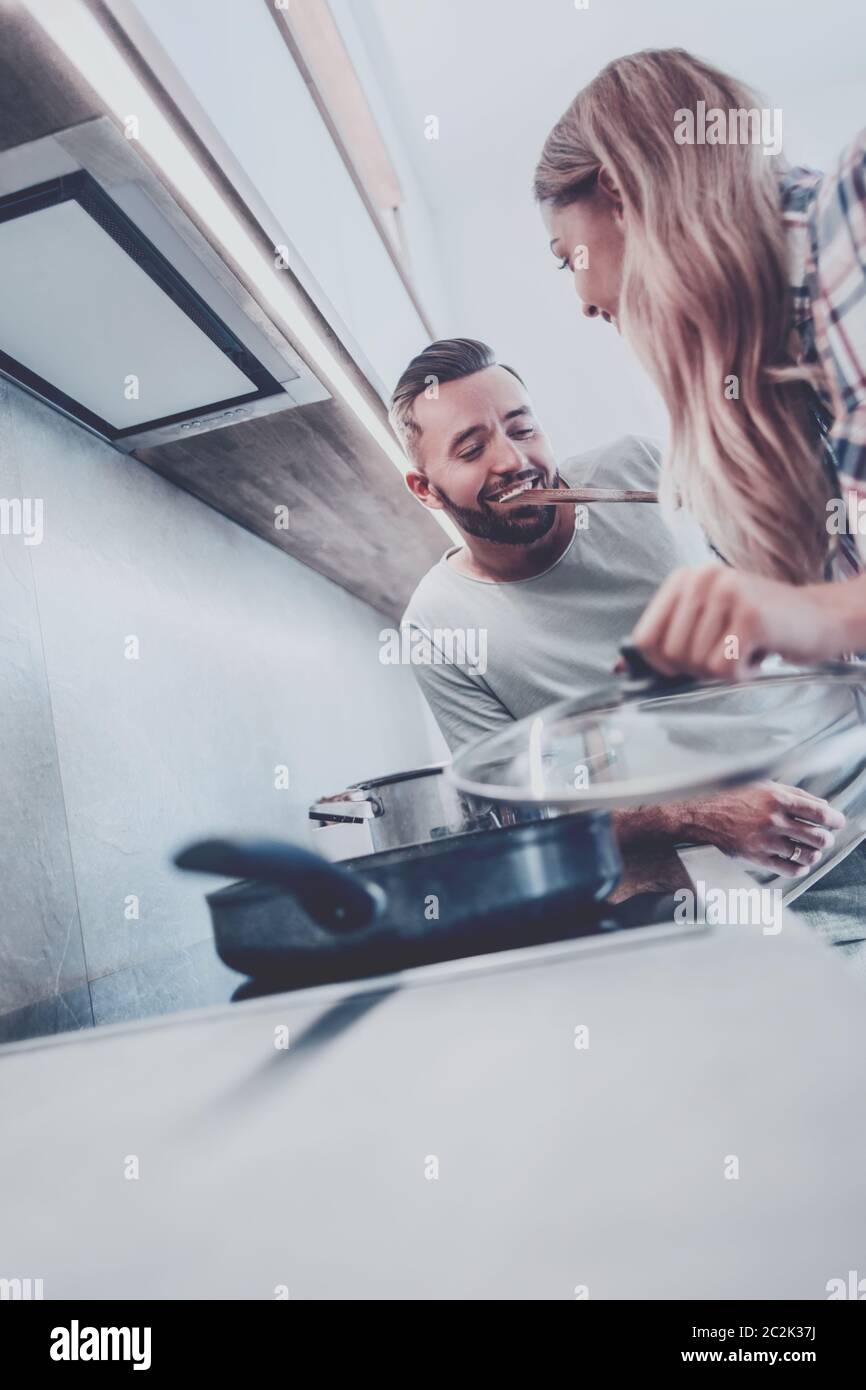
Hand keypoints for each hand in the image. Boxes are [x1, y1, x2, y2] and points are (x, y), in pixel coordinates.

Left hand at [629, 566, 852, 678]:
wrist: (819, 617)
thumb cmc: (759, 627)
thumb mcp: (707, 622)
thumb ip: (668, 639)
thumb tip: (621, 670)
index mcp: (684, 578)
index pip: (644, 638)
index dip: (661, 665)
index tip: (687, 666)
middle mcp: (702, 577)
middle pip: (670, 654)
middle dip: (698, 669)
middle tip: (728, 654)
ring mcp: (727, 593)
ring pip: (697, 664)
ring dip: (724, 671)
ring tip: (746, 648)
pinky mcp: (750, 616)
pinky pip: (723, 669)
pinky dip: (742, 674)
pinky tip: (759, 653)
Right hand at [683, 781, 843, 875]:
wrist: (699, 815)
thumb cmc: (730, 797)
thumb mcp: (762, 786)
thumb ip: (794, 793)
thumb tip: (821, 805)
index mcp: (778, 798)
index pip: (820, 812)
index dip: (835, 820)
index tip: (837, 822)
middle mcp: (774, 820)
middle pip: (818, 836)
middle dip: (826, 839)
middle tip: (823, 839)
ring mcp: (765, 840)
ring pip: (806, 854)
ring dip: (814, 855)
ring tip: (811, 852)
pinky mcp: (756, 857)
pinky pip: (789, 869)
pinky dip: (799, 869)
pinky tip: (798, 864)